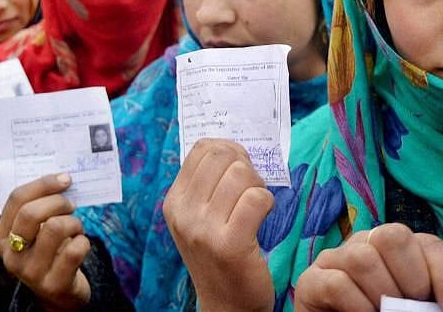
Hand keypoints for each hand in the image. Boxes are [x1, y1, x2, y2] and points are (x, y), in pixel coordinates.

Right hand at [0, 173, 90, 311]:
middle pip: (31, 213)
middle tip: (71, 206)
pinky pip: (75, 249)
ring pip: (56, 228)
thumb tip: (62, 177)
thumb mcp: (36, 230)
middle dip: (59, 202)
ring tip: (75, 228)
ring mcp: (31, 273)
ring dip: (74, 223)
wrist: (59, 291)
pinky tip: (80, 246)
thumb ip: (39, 205)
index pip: (17, 199)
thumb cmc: (49, 250)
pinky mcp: (54, 284)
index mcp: (1, 237)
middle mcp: (10, 256)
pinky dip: (84, 241)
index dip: (44, 184)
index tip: (65, 179)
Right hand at [163, 139, 274, 311]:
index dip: (228, 149)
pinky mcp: (230, 244)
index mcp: (174, 202)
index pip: (202, 149)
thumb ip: (208, 183)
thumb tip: (232, 146)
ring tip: (256, 204)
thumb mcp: (200, 217)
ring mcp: (204, 229)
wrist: (226, 305)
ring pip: (241, 174)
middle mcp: (184, 213)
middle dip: (245, 164)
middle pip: (222, 156)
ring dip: (258, 184)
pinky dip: (268, 201)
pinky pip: (257, 198)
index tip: (240, 166)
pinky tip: (263, 216)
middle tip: (251, 186)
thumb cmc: (219, 253)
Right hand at [294, 224, 442, 311]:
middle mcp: (365, 244)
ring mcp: (336, 259)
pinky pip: (338, 282)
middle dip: (411, 277)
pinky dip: (358, 306)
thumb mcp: (424, 310)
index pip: (427, 244)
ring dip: (383, 294)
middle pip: (392, 234)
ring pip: (363, 256)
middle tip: (412, 307)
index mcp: (396, 250)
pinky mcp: (311, 280)